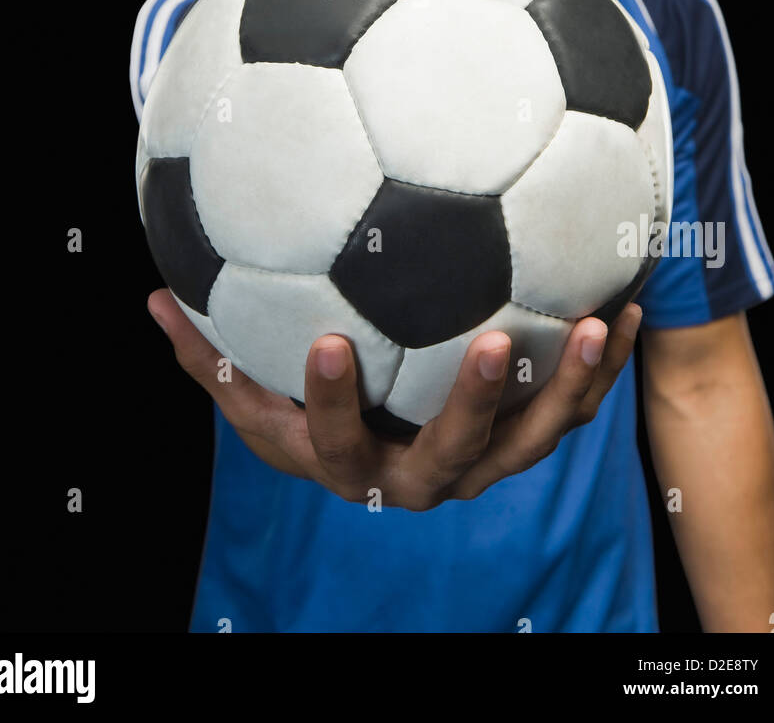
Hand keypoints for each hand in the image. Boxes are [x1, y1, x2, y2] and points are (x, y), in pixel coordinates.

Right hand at [147, 288, 641, 510]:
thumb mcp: (255, 396)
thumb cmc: (310, 418)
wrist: (377, 456)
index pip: (333, 440)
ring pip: (532, 443)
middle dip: (476, 404)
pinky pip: (572, 411)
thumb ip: (210, 354)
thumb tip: (151, 297)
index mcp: (350, 463)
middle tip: (498, 341)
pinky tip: (622, 306)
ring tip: (593, 325)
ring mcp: (480, 463)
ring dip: (569, 387)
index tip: (328, 341)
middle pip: (452, 456)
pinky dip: (602, 367)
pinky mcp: (523, 440)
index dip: (330, 400)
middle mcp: (420, 476)